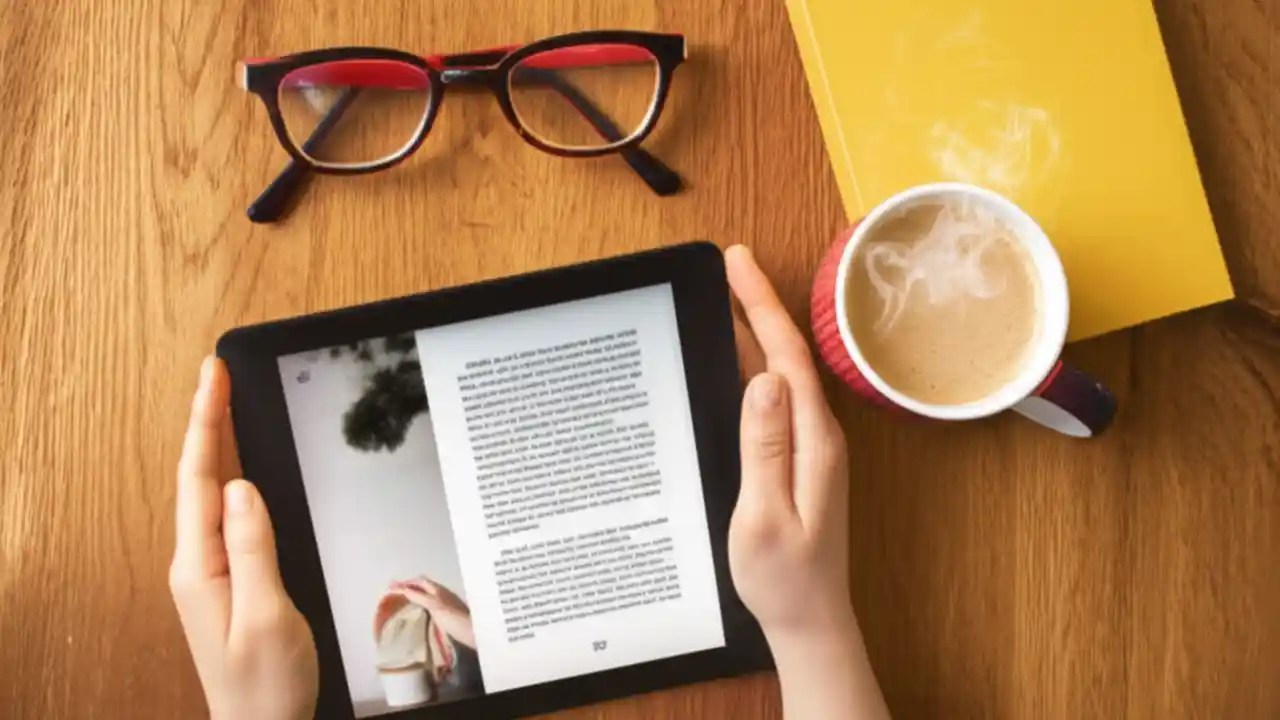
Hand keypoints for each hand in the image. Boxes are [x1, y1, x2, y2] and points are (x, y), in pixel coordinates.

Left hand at [169, 357, 318, 719]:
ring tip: (226, 404)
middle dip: (208, 420)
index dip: (208, 421)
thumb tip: (244, 488)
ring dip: (218, 445)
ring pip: (212, 493)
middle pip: (202, 476)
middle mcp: (197, 564)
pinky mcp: (230, 581)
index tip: (214, 376)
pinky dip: (234, 478)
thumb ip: (252, 549)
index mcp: (199, 567)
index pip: (201, 477)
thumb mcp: (264, 615)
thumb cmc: (265, 686)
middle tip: (218, 373)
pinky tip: (242, 468)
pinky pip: (227, 516)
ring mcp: (210, 573)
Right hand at [391, 577, 475, 648]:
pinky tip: (420, 612)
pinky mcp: (449, 613)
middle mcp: (443, 593)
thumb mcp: (434, 606)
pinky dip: (422, 603)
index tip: (391, 587)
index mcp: (439, 589)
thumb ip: (420, 596)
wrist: (473, 632)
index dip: (406, 583)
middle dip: (410, 587)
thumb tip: (404, 589)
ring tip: (404, 601)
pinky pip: (431, 603)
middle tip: (396, 593)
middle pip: (424, 586)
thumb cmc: (454, 618)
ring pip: (428, 594)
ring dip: (416, 595)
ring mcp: (447, 602)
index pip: (419, 581)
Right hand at [725, 246, 889, 719]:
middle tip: (728, 264)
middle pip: (787, 354)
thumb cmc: (783, 579)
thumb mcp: (764, 514)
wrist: (811, 621)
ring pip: (783, 372)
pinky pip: (778, 398)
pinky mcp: (801, 459)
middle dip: (758, 304)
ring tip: (728, 296)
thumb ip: (764, 446)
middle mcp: (819, 436)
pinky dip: (757, 366)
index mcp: (813, 442)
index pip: (786, 356)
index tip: (738, 263)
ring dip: (758, 331)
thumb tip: (763, 379)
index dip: (760, 305)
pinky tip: (737, 359)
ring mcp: (812, 446)